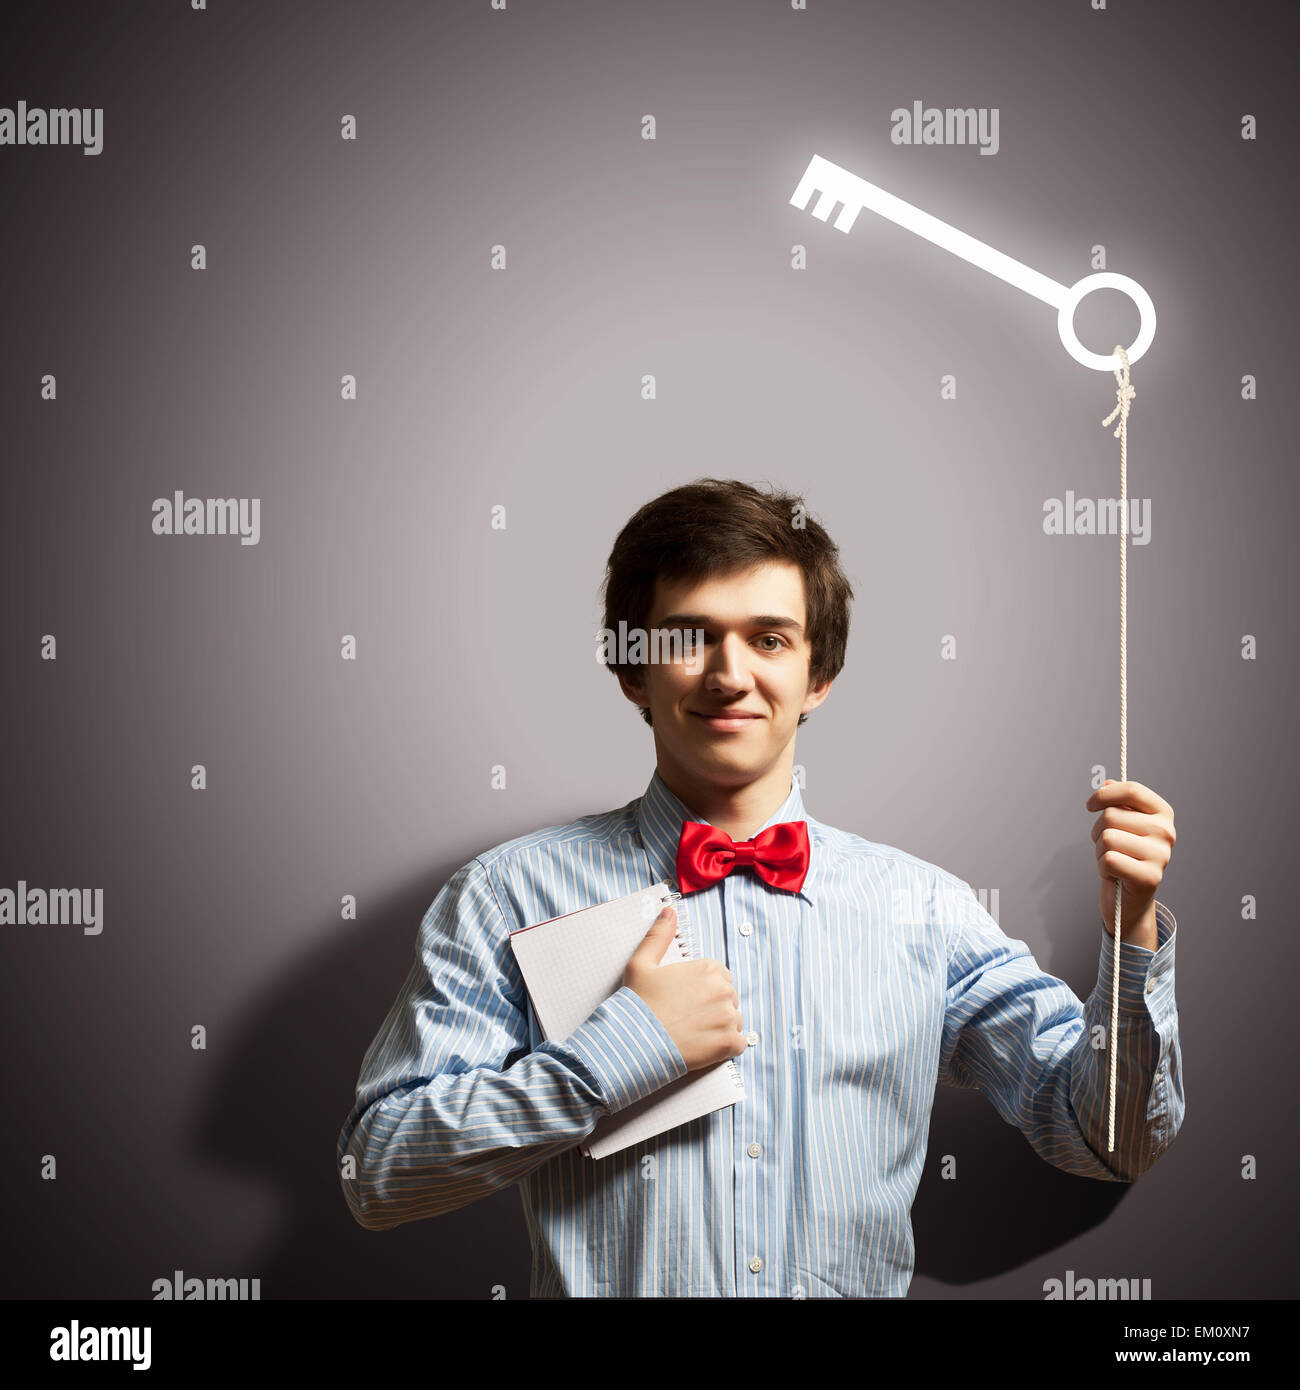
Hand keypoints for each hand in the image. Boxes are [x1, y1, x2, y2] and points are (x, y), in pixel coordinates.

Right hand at [623, 907, 747, 1070]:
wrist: (634, 1043)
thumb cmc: (637, 1003)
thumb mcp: (642, 963)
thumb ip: (659, 935)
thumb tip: (669, 912)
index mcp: (707, 969)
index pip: (720, 976)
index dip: (704, 989)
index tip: (687, 999)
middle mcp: (723, 990)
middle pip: (728, 998)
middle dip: (713, 1007)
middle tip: (688, 1018)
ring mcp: (728, 1018)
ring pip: (734, 1021)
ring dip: (720, 1027)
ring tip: (694, 1033)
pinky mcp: (729, 1043)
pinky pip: (738, 1044)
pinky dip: (725, 1047)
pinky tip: (704, 1047)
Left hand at [1085, 779, 1175, 949]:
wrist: (1129, 899)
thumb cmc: (1124, 857)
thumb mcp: (1121, 826)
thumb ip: (1116, 802)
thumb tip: (1107, 783)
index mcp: (1163, 814)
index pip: (1132, 790)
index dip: (1104, 795)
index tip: (1090, 805)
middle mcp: (1167, 832)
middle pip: (1111, 815)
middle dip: (1098, 831)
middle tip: (1108, 847)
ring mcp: (1161, 855)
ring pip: (1107, 838)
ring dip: (1099, 851)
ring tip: (1112, 860)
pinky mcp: (1150, 877)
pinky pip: (1108, 860)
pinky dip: (1102, 868)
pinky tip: (1114, 874)